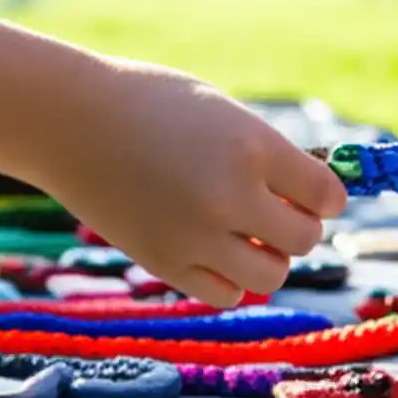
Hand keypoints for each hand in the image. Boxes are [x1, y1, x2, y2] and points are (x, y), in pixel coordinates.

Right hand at [36, 58, 347, 306]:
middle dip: (298, 226)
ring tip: (245, 234)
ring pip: (271, 274)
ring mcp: (196, 235)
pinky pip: (226, 293)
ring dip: (268, 257)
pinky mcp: (165, 263)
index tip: (314, 193)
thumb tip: (317, 197)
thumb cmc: (151, 104)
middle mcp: (230, 196)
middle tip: (276, 212)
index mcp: (252, 147)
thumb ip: (269, 155)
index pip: (326, 195)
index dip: (327, 196)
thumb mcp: (223, 112)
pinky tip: (214, 250)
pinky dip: (230, 278)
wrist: (71, 121)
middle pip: (305, 239)